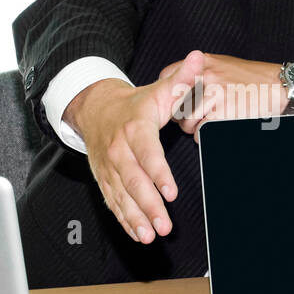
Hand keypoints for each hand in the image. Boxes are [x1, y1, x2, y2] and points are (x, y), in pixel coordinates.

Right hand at [63, 51, 205, 244]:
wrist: (94, 108)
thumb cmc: (134, 103)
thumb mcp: (158, 90)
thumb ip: (181, 79)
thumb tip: (198, 58)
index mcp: (134, 128)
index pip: (148, 154)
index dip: (159, 174)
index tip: (171, 192)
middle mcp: (118, 150)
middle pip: (133, 181)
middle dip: (149, 206)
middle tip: (164, 225)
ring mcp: (108, 167)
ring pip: (121, 196)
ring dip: (135, 218)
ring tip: (149, 236)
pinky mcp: (103, 179)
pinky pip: (112, 202)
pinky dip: (124, 219)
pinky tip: (137, 233)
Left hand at [158, 52, 293, 142]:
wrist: (280, 87)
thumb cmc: (254, 78)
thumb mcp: (224, 65)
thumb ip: (202, 71)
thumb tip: (179, 84)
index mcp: (203, 63)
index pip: (167, 76)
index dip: (169, 94)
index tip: (176, 102)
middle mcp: (205, 76)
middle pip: (175, 104)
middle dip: (182, 115)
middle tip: (196, 117)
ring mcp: (213, 94)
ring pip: (186, 122)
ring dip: (195, 128)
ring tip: (210, 123)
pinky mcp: (222, 112)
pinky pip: (201, 133)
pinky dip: (206, 136)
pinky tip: (218, 128)